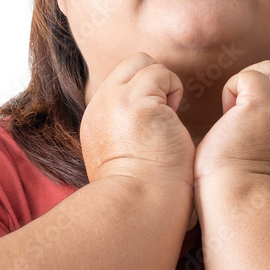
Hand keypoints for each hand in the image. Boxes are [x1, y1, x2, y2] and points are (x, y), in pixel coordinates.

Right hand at [80, 53, 194, 196]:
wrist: (140, 206)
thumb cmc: (143, 193)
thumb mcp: (122, 159)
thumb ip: (127, 133)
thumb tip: (153, 124)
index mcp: (95, 122)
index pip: (119, 86)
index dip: (143, 95)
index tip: (155, 126)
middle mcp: (99, 106)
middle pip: (128, 65)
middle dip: (153, 81)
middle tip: (165, 116)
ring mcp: (115, 101)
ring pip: (143, 63)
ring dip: (164, 85)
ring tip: (168, 120)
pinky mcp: (138, 102)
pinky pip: (162, 73)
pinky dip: (174, 90)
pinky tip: (173, 120)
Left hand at [193, 61, 269, 193]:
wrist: (241, 203)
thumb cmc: (239, 193)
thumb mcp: (263, 164)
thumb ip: (264, 141)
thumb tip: (240, 132)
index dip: (260, 103)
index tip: (243, 131)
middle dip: (253, 89)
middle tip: (235, 122)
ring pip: (267, 70)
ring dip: (243, 88)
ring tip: (232, 121)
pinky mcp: (263, 103)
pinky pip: (247, 76)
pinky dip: (230, 92)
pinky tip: (227, 121)